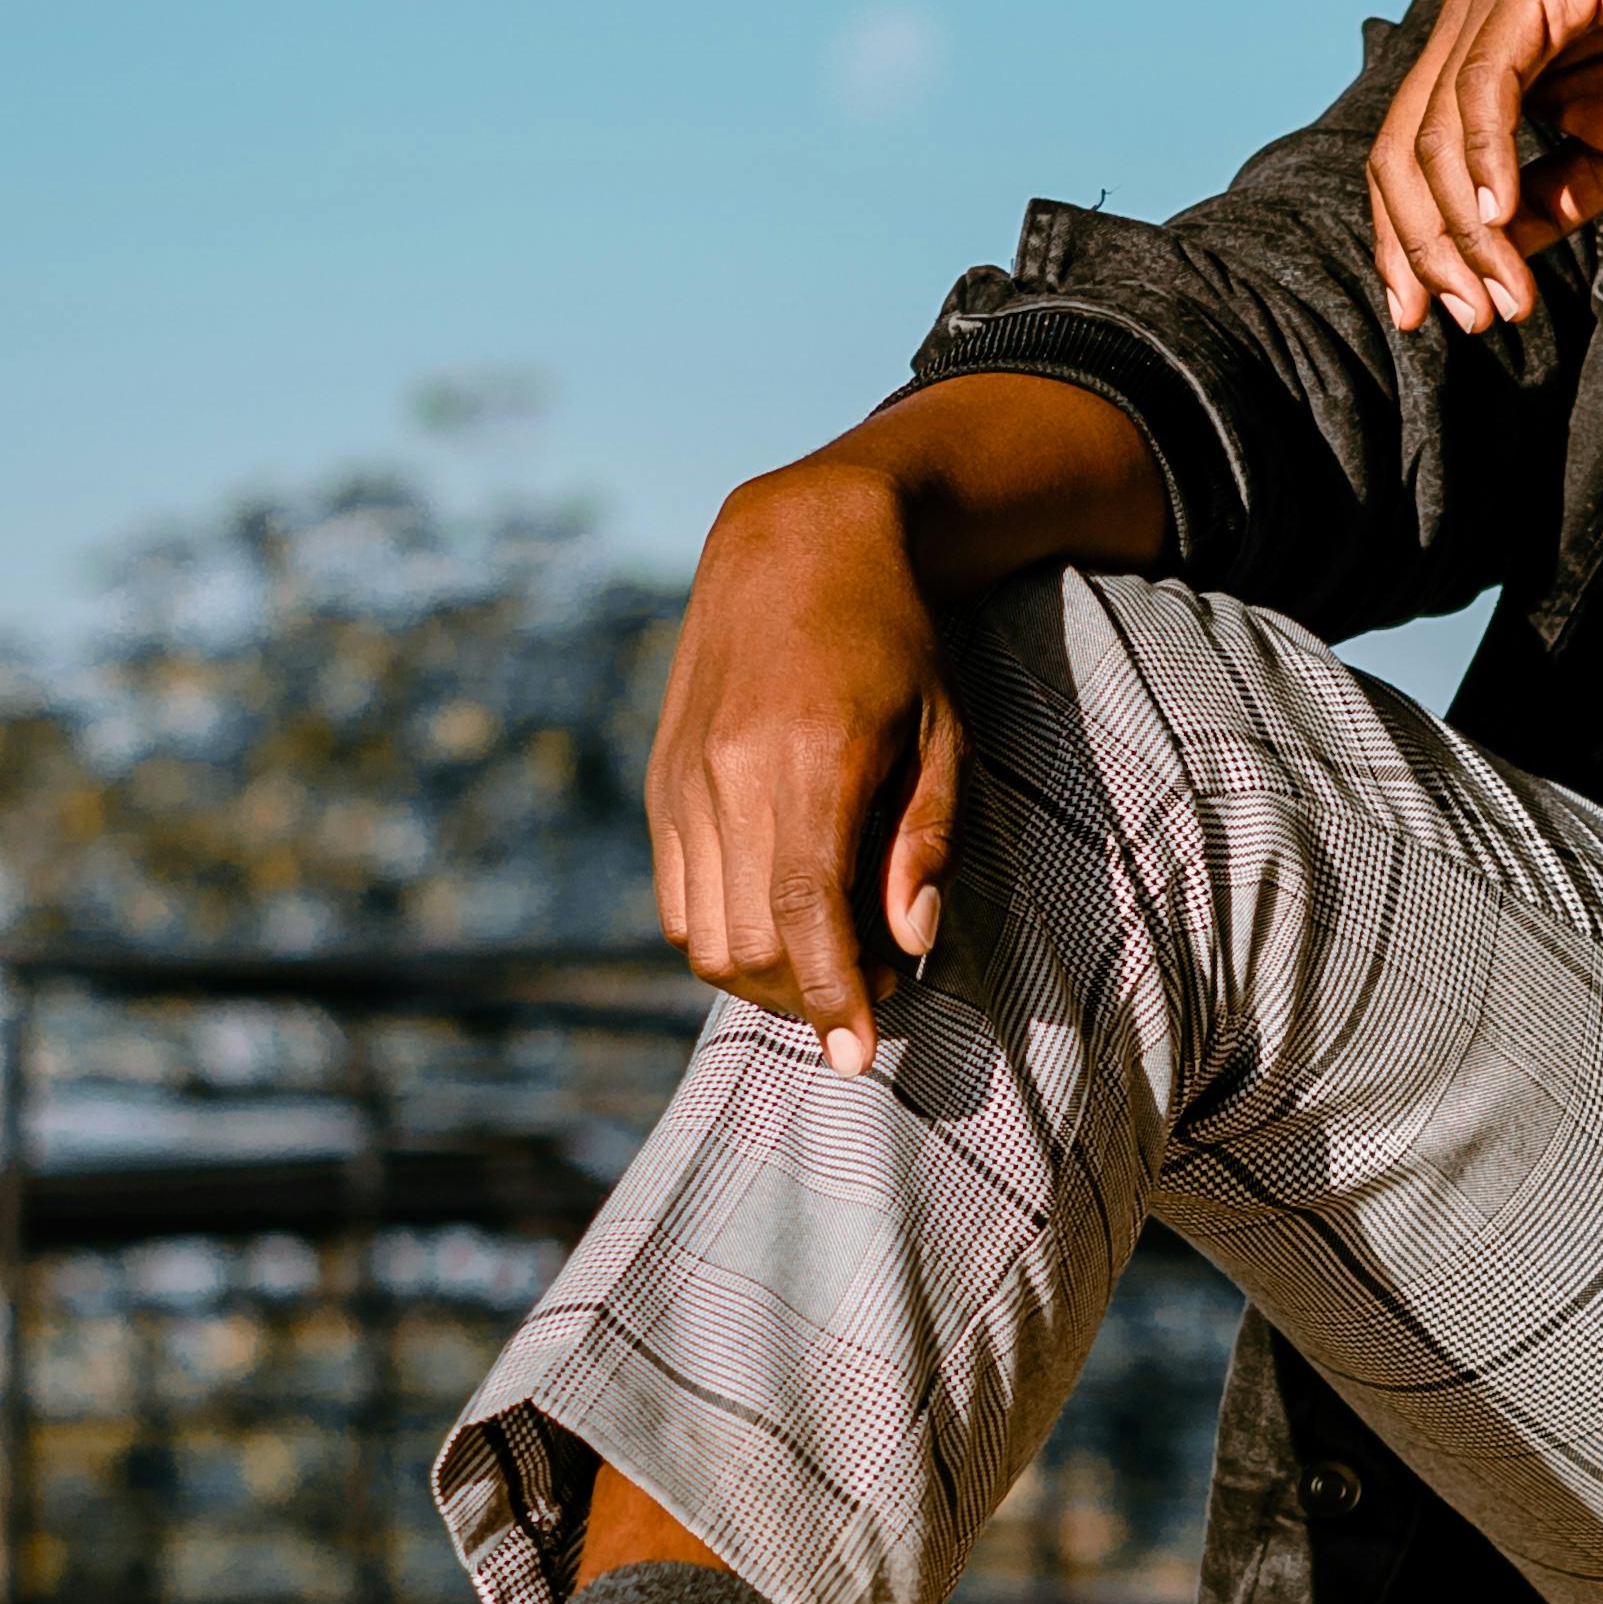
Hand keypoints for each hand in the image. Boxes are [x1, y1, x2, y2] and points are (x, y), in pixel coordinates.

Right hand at [646, 461, 965, 1073]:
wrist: (793, 543)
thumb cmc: (893, 638)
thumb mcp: (942, 730)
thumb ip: (925, 839)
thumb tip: (909, 942)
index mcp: (809, 761)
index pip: (805, 914)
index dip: (830, 997)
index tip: (856, 1059)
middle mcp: (728, 776)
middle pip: (749, 944)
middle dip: (809, 995)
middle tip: (876, 985)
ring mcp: (681, 783)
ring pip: (702, 936)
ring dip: (764, 977)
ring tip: (831, 957)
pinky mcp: (660, 786)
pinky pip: (676, 900)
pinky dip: (723, 937)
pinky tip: (779, 920)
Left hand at [1367, 0, 1602, 335]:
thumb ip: (1546, 203)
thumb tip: (1485, 265)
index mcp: (1478, 66)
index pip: (1407, 164)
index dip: (1406, 245)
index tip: (1429, 318)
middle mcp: (1469, 30)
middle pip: (1402, 154)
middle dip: (1423, 249)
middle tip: (1466, 317)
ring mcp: (1494, 2)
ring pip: (1437, 130)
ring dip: (1462, 226)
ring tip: (1497, 292)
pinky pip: (1485, 84)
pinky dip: (1487, 157)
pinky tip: (1501, 214)